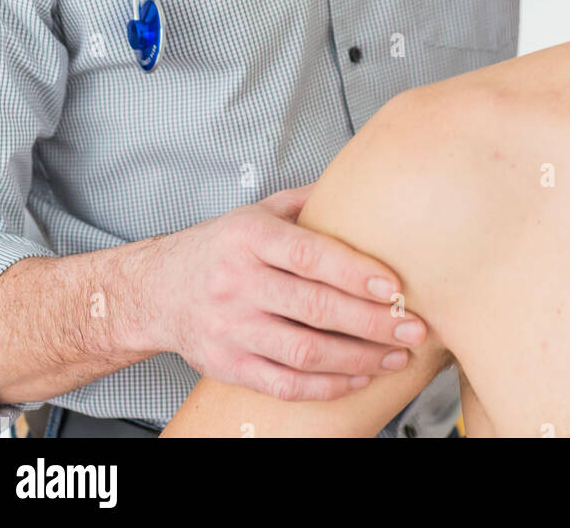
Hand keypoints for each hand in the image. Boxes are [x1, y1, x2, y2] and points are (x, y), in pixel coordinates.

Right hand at [140, 186, 426, 400]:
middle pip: (314, 308)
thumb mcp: (256, 212)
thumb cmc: (219, 247)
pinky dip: (328, 386)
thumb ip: (307, 202)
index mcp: (248, 237)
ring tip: (397, 355)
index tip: (395, 285)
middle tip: (413, 327)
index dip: (355, 272)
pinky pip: (285, 384)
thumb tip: (363, 182)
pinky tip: (359, 377)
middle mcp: (237, 282)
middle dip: (371, 322)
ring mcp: (231, 328)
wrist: (156, 289)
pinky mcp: (228, 365)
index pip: (308, 255)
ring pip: (304, 352)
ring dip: (359, 358)